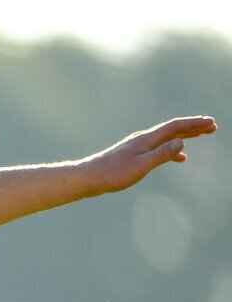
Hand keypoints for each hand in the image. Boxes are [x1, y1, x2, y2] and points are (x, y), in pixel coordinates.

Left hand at [87, 115, 216, 193]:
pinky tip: (180, 158)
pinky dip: (172, 150)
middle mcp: (142, 139)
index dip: (194, 124)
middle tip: (213, 126)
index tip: (211, 123)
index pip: (175, 126)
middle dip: (193, 127)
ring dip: (185, 136)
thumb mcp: (140, 166)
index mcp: (146, 140)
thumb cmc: (112, 174)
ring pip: (166, 137)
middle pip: (172, 129)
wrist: (88, 178)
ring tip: (201, 136)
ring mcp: (137, 146)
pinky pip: (159, 148)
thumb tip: (181, 142)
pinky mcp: (133, 155)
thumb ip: (161, 155)